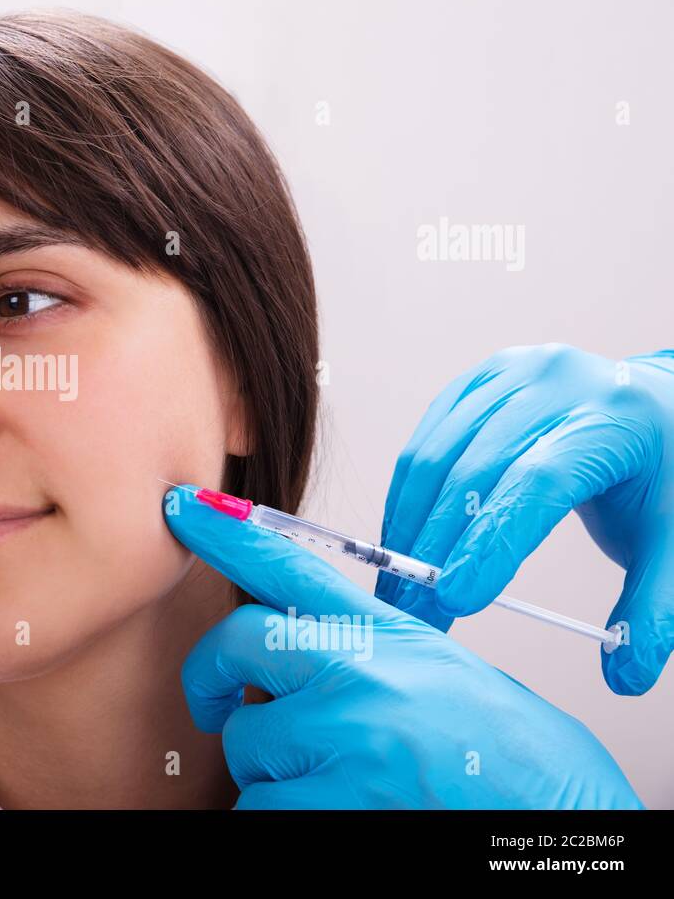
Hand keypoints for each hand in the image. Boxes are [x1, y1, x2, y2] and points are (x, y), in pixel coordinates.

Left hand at [163, 484, 643, 807]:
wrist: (550, 806)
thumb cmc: (488, 744)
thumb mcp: (425, 668)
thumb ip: (352, 647)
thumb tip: (270, 647)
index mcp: (382, 633)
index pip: (289, 566)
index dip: (227, 534)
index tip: (182, 507)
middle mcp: (361, 669)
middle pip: (235, 644)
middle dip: (211, 683)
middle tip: (217, 707)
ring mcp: (350, 732)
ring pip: (244, 743)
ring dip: (266, 772)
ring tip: (326, 779)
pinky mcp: (343, 798)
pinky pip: (259, 809)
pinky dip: (277, 817)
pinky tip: (327, 811)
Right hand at [374, 343, 673, 694]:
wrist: (653, 409)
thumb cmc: (660, 474)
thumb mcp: (673, 540)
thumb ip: (654, 608)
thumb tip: (626, 674)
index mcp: (613, 416)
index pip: (537, 481)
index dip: (489, 541)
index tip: (456, 598)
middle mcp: (555, 381)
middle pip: (474, 470)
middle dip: (435, 548)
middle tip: (414, 611)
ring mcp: (508, 373)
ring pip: (434, 457)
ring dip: (408, 527)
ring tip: (401, 585)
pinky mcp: (474, 382)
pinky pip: (423, 445)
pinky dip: (407, 499)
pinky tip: (406, 542)